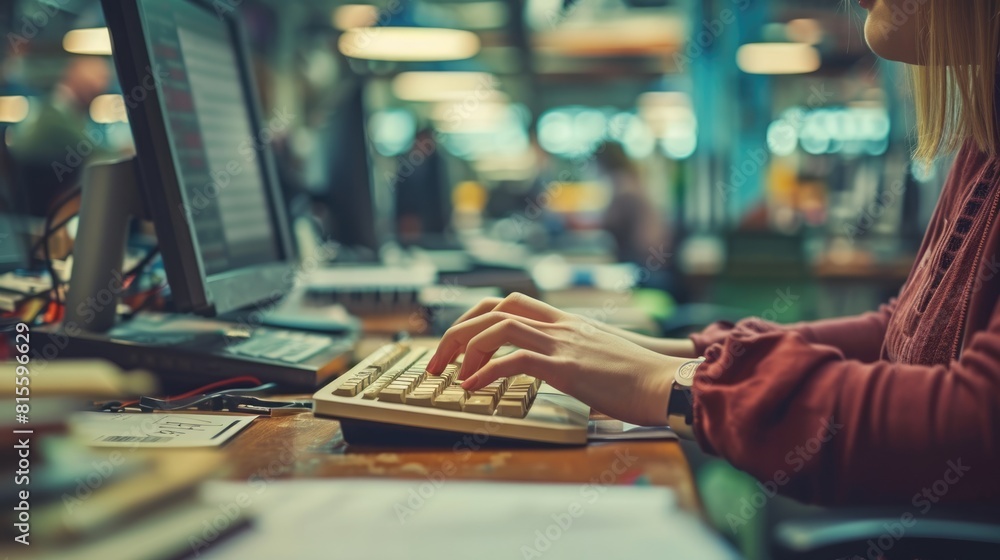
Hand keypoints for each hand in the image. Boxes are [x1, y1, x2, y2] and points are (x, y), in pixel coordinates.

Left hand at [426, 293, 687, 425]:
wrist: (668, 383)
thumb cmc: (639, 377)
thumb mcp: (599, 356)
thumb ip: (573, 356)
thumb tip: (558, 373)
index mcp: (565, 321)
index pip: (509, 301)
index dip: (475, 316)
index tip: (458, 341)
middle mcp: (559, 325)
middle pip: (493, 310)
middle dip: (456, 332)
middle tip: (437, 361)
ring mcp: (562, 343)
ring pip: (497, 328)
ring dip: (464, 350)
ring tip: (449, 375)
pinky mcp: (566, 367)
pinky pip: (513, 361)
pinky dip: (485, 374)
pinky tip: (473, 390)